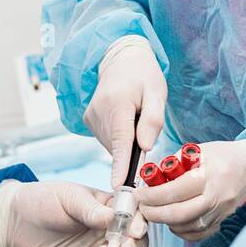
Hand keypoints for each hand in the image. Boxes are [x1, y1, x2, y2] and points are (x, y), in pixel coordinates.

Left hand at [0, 180, 147, 246]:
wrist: (14, 224)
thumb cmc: (42, 201)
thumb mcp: (68, 197)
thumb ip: (92, 209)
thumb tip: (115, 217)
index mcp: (108, 209)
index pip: (135, 215)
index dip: (139, 222)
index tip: (135, 228)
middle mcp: (107, 232)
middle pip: (136, 242)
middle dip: (136, 245)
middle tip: (125, 246)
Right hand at [85, 36, 166, 186]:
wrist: (121, 60)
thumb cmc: (143, 76)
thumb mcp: (157, 92)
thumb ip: (153, 119)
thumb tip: (146, 147)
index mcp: (117, 103)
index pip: (120, 140)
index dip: (120, 165)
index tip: (118, 185)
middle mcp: (98, 111)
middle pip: (119, 145)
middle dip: (134, 147)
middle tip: (145, 127)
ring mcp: (91, 116)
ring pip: (113, 145)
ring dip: (127, 141)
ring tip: (135, 118)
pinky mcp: (88, 120)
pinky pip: (108, 139)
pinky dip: (119, 137)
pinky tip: (125, 121)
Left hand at [135, 136, 245, 241]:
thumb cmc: (224, 156)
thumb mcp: (199, 150)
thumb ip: (175, 163)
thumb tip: (151, 177)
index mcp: (212, 174)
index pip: (175, 190)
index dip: (152, 195)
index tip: (139, 194)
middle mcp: (219, 197)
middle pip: (179, 214)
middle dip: (154, 213)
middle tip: (142, 208)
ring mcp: (223, 214)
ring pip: (187, 227)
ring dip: (166, 222)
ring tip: (156, 211)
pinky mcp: (224, 224)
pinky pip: (197, 234)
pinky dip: (181, 229)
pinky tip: (174, 219)